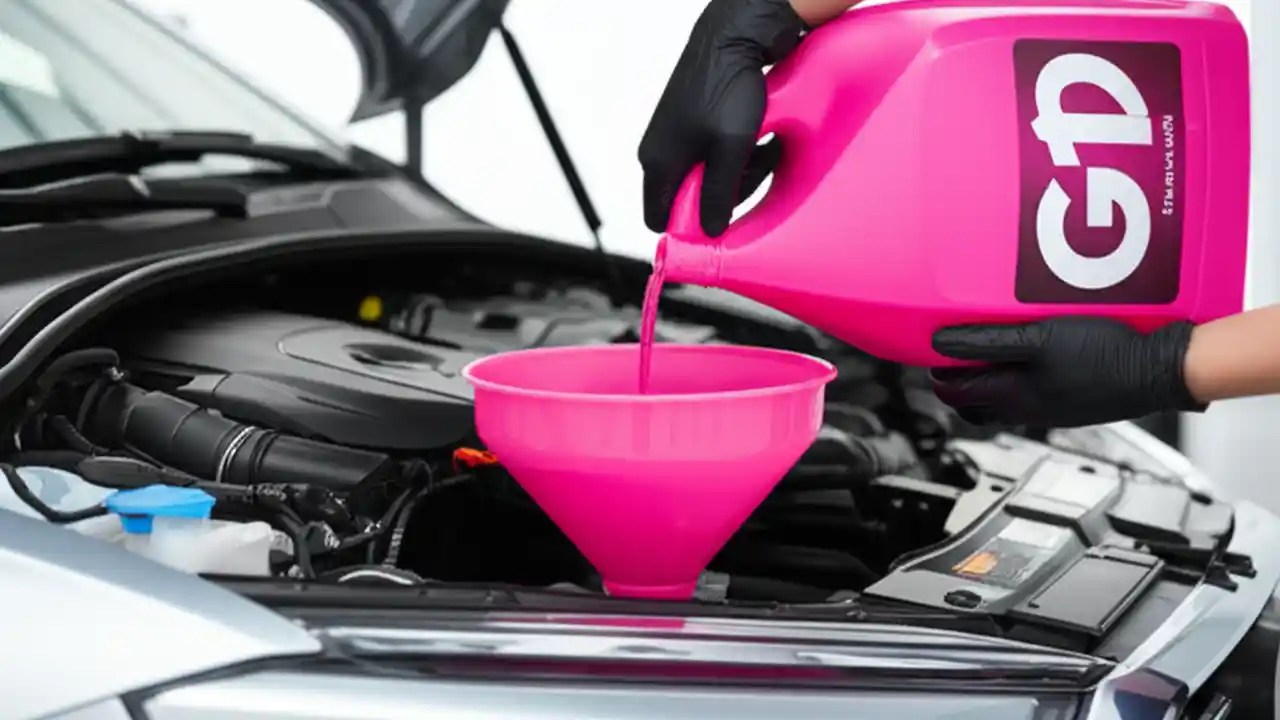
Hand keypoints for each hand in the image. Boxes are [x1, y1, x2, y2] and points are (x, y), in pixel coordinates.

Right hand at [638, 0, 805, 236]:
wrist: (738, 32)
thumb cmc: (728, 86)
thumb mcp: (730, 149)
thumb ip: (718, 195)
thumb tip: (710, 232)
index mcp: (659, 162)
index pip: (659, 217)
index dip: (688, 227)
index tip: (721, 222)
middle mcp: (664, 150)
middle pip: (692, 198)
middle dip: (726, 193)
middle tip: (751, 171)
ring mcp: (682, 135)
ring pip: (712, 176)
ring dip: (741, 171)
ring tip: (762, 148)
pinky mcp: (700, 122)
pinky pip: (721, 154)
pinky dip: (742, 152)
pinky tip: (760, 137)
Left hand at [930, 317, 1205, 427]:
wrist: (1158, 371)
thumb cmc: (1104, 357)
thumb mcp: (1038, 339)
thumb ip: (986, 342)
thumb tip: (942, 344)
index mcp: (1011, 398)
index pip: (954, 394)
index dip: (937, 373)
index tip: (932, 351)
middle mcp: (1025, 411)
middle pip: (972, 405)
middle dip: (956, 382)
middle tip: (953, 355)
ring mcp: (1047, 410)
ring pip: (999, 404)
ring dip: (985, 382)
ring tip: (985, 354)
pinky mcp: (1068, 404)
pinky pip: (1028, 398)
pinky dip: (1015, 382)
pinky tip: (1028, 359)